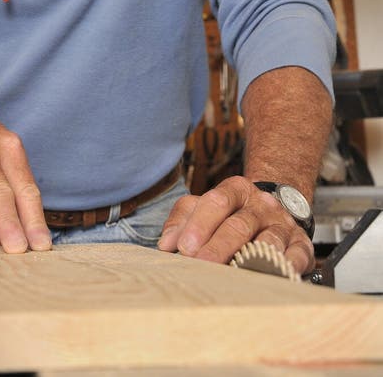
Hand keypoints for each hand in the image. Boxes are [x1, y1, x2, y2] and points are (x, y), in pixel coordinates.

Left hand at [157, 176, 313, 273]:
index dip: (200, 225)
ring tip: (234, 276)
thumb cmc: (233, 212)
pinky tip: (272, 277)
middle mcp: (261, 204)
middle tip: (201, 266)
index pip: (217, 201)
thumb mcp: (205, 206)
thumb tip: (166, 243)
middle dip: (218, 247)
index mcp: (236, 189)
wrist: (274, 209)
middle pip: (239, 224)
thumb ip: (183, 218)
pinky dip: (285, 267)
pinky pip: (296, 257)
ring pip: (268, 241)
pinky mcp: (301, 245)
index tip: (185, 247)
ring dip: (249, 260)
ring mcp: (283, 224)